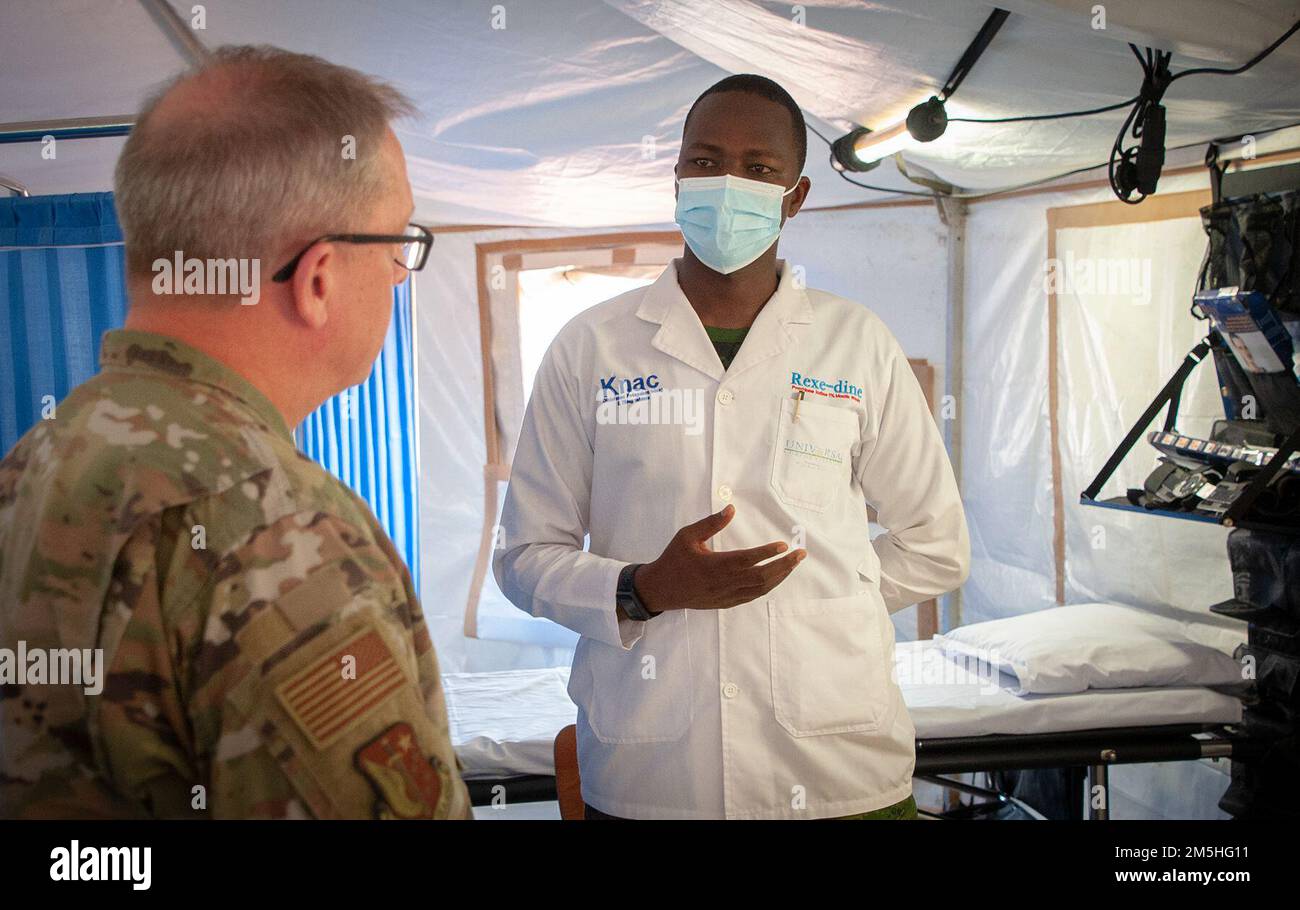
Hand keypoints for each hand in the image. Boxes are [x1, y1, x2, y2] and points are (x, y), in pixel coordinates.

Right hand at [633, 505, 805, 611]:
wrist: (661, 589)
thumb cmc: (673, 559)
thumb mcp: (687, 536)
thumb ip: (711, 523)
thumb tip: (731, 508)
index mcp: (715, 565)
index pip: (749, 559)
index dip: (768, 553)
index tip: (783, 544)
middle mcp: (724, 582)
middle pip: (762, 576)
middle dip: (785, 565)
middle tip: (801, 554)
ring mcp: (727, 595)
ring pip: (761, 588)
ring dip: (780, 576)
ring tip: (793, 564)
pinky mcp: (726, 603)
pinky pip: (752, 596)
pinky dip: (767, 587)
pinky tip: (776, 578)